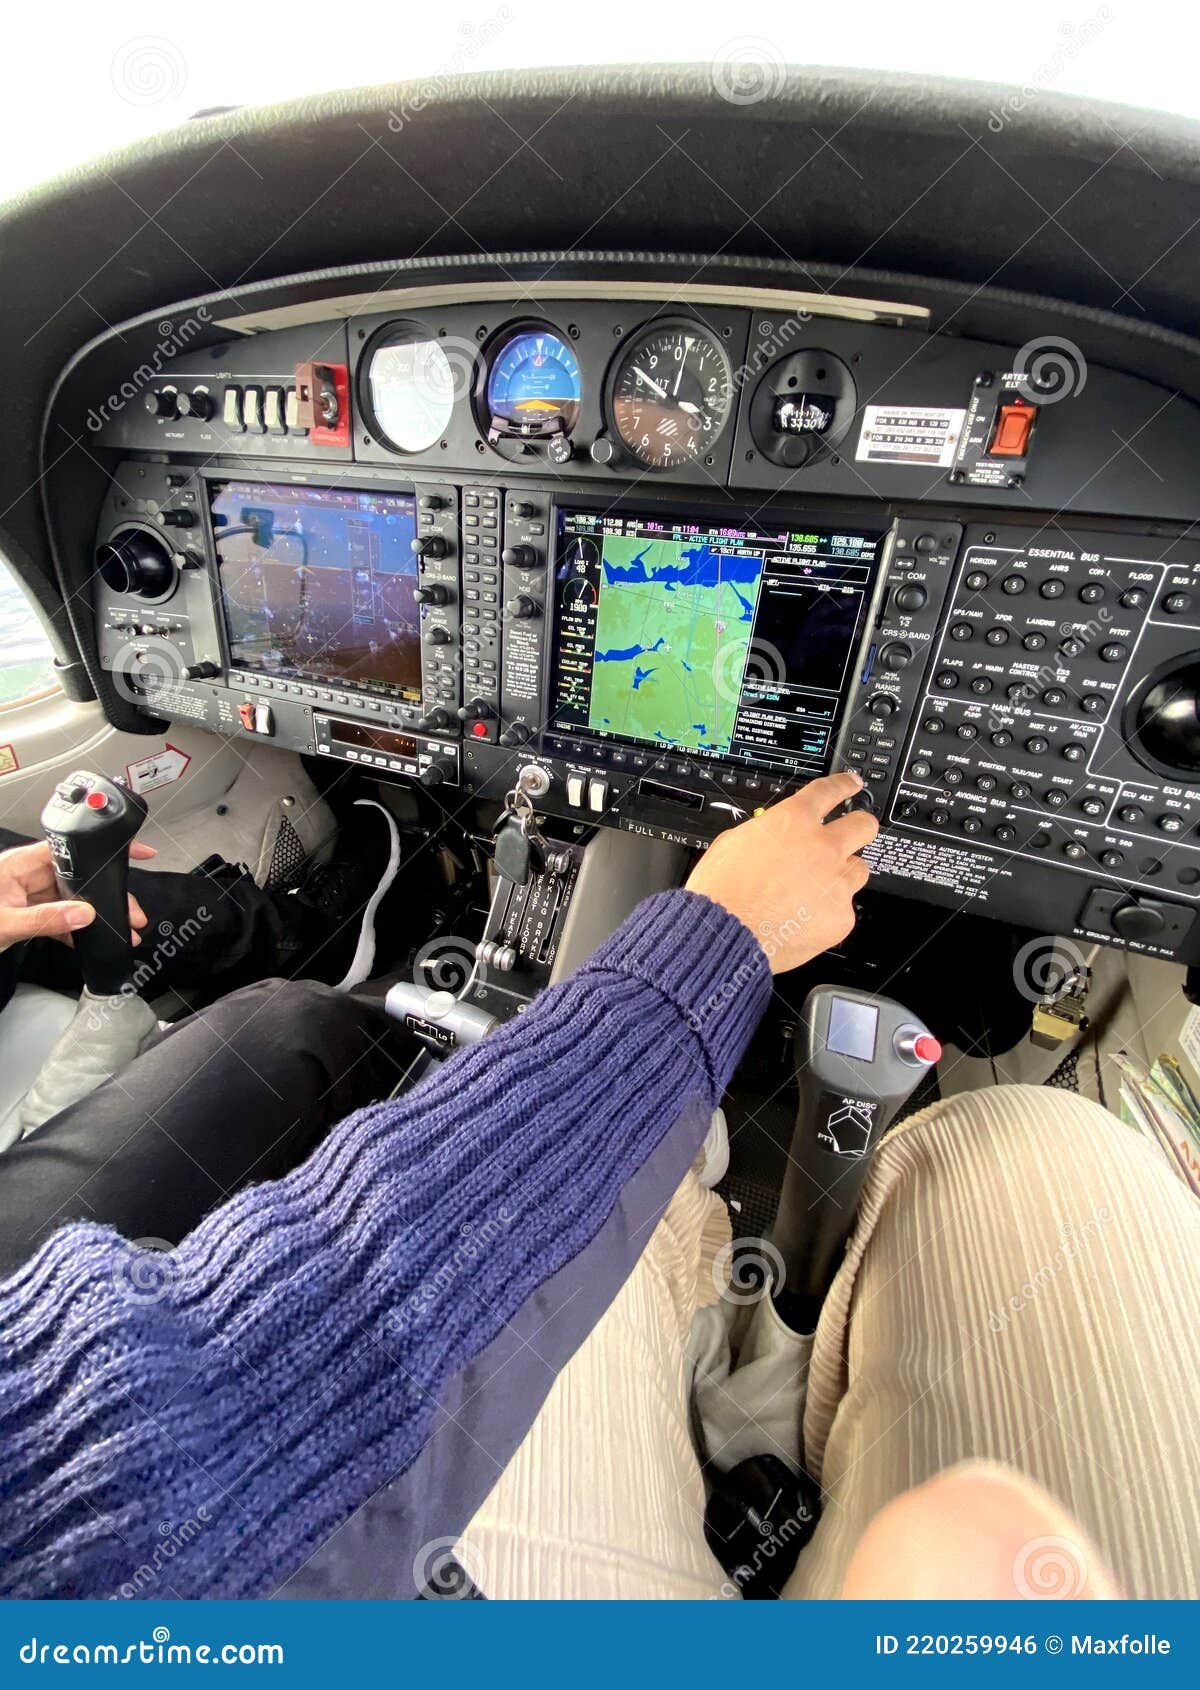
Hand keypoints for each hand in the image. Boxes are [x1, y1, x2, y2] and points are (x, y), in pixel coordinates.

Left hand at [0, 839, 155, 954]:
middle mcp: (25, 875)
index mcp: (18, 865)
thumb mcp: (5, 924)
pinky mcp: (27, 913)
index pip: (68, 851)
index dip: (102, 851)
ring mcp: (27, 894)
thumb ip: (46, 919)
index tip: (134, 852)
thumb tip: (83, 914)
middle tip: (132, 913)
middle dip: (107, 896)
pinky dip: (75, 929)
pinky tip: (88, 941)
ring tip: (120, 931)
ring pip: (71, 900)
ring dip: (95, 917)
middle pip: (77, 878)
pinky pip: (58, 916)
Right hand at [685, 771, 877, 973]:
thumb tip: (774, 836)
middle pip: (864, 825)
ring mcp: (836, 882)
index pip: (831, 791)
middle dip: (860, 826)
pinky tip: (807, 918)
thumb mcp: (734, 842)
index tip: (852, 784)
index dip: (845, 785)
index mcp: (793, 821)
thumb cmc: (721, 892)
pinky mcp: (841, 916)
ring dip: (843, 873)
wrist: (725, 935)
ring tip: (818, 888)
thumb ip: (766, 832)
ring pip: (859, 869)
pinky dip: (830, 911)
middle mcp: (822, 847)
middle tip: (854, 832)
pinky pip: (845, 908)